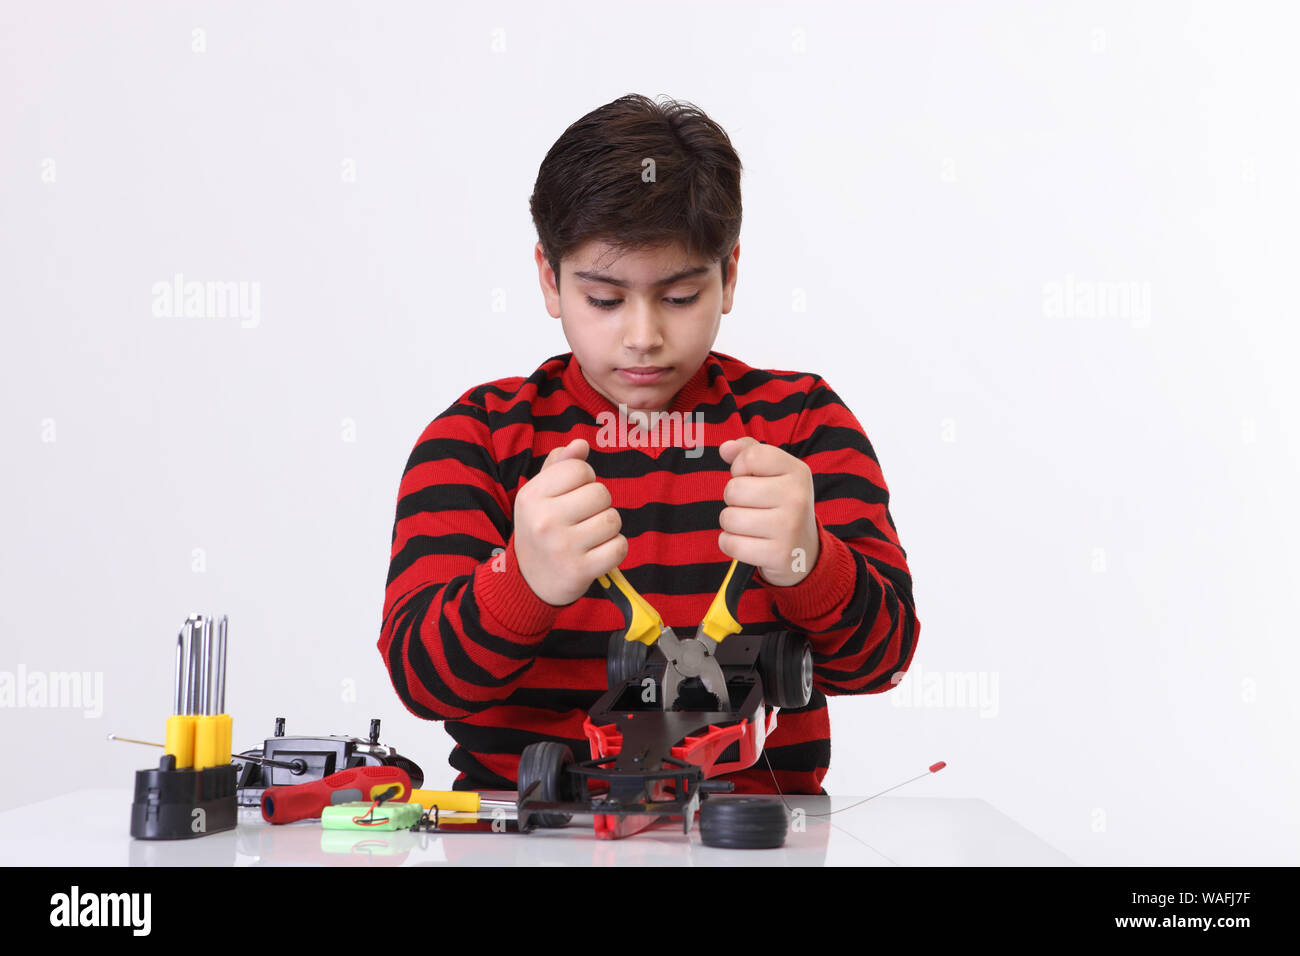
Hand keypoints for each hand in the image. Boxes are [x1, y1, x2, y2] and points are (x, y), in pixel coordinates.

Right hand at [513, 438, 627, 605]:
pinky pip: (619, 547)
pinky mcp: (580, 570)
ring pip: (612, 519)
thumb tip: (581, 444)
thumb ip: (560, 466)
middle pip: (600, 493)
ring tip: (590, 536)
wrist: (529, 581)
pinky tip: (598, 553)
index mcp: (532, 495)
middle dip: (599, 504)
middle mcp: (544, 520)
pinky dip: (615, 549)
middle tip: (582, 519)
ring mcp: (562, 547)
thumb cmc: (541, 529)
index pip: (580, 469)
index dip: (584, 480)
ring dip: (608, 527)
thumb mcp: (540, 495)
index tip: (572, 496)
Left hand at [717, 437, 819, 587]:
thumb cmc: (780, 505)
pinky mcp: (778, 554)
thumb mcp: (774, 473)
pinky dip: (731, 544)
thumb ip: (748, 452)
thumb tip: (725, 448)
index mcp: (798, 471)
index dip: (739, 468)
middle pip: (734, 489)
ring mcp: (789, 527)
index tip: (750, 478)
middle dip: (733, 500)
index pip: (751, 456)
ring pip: (729, 518)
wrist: (803, 552)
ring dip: (731, 524)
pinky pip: (730, 544)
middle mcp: (797, 497)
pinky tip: (749, 543)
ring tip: (751, 526)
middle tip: (752, 507)